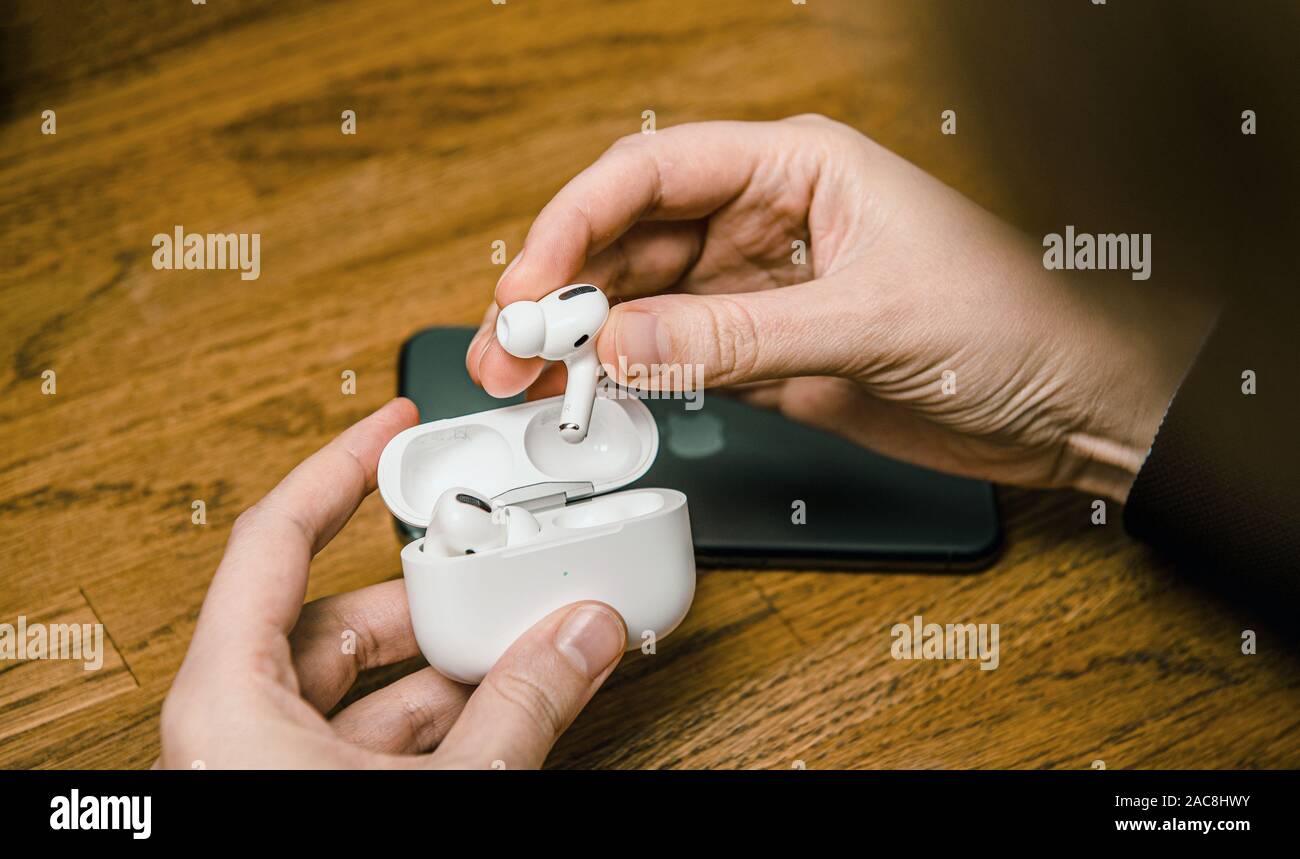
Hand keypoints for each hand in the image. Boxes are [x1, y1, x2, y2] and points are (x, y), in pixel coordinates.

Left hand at [158, 398, 626, 768]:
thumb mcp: (438, 791)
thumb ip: (519, 708)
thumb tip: (581, 638)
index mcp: (230, 700)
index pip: (275, 539)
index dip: (339, 470)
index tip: (391, 425)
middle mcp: (247, 726)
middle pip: (347, 615)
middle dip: (440, 590)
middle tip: (509, 558)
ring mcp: (284, 767)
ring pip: (378, 684)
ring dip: (461, 661)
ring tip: (537, 633)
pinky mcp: (320, 799)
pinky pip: (391, 734)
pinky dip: (456, 713)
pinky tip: (518, 695)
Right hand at [468, 116, 1212, 501]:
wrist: (1074, 405)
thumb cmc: (1015, 323)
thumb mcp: (871, 321)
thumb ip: (740, 334)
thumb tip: (625, 341)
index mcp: (797, 165)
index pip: (654, 173)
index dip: (577, 223)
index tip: (531, 284)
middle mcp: (768, 218)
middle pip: (632, 238)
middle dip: (563, 289)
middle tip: (509, 348)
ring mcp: (762, 288)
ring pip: (643, 301)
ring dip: (584, 339)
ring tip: (531, 382)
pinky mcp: (767, 353)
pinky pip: (675, 356)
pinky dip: (630, 377)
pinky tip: (595, 395)